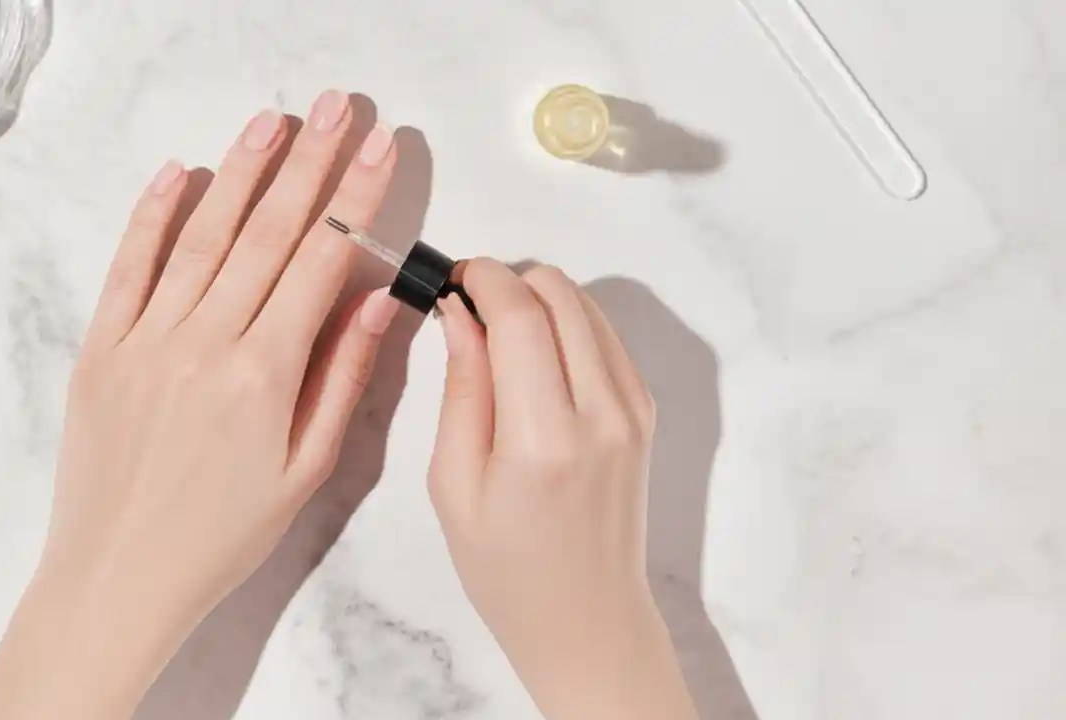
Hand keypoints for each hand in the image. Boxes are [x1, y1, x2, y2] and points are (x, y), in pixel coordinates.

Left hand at [0, 90, 402, 719]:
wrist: (119, 576)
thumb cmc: (222, 535)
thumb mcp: (306, 470)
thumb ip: (342, 377)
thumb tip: (375, 299)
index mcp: (264, 374)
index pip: (322, 262)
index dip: (356, 198)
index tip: (380, 149)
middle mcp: (205, 342)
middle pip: (267, 231)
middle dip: (308, 162)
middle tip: (335, 108)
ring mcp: (147, 338)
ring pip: (202, 235)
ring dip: (241, 172)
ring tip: (272, 122)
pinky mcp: (102, 347)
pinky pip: (130, 266)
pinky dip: (153, 216)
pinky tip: (179, 173)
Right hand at [429, 260, 696, 719]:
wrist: (587, 617)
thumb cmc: (504, 567)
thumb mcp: (453, 485)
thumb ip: (462, 389)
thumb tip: (460, 313)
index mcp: (543, 438)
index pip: (521, 315)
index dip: (484, 278)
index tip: (453, 278)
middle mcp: (601, 413)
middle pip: (560, 294)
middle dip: (510, 281)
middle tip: (470, 309)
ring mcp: (634, 410)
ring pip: (588, 306)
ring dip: (540, 300)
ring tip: (500, 337)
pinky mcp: (646, 413)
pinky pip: (607, 337)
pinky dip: (569, 326)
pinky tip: (537, 360)